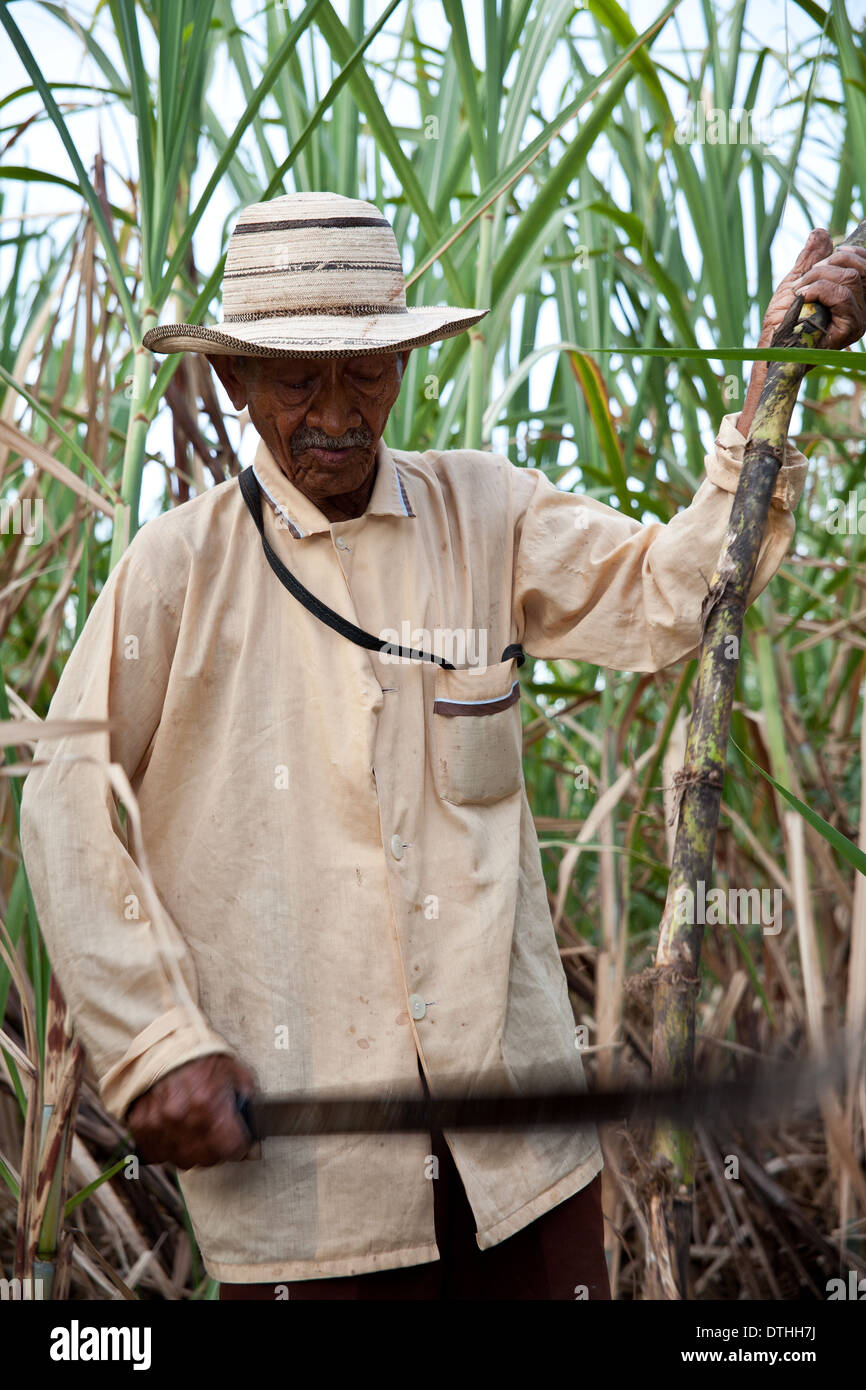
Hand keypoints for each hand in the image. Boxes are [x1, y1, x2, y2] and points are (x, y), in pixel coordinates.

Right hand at [127, 1053, 255, 1168]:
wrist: (162, 1044)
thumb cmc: (199, 1056)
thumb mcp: (234, 1072)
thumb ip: (245, 1102)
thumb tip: (252, 1126)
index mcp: (209, 1106)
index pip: (233, 1149)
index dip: (239, 1145)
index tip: (238, 1141)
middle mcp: (183, 1120)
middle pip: (208, 1159)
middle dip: (217, 1149)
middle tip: (215, 1132)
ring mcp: (160, 1126)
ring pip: (183, 1160)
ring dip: (191, 1150)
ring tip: (193, 1128)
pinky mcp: (141, 1127)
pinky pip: (157, 1153)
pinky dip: (166, 1147)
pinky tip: (172, 1130)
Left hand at [761, 227, 865, 349]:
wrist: (773, 342)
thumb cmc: (784, 317)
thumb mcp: (798, 279)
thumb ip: (811, 258)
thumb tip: (820, 232)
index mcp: (855, 296)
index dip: (853, 253)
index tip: (834, 250)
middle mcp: (862, 308)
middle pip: (858, 269)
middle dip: (827, 266)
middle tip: (803, 279)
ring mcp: (858, 319)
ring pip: (850, 279)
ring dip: (819, 278)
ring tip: (799, 291)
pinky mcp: (850, 329)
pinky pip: (842, 296)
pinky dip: (819, 289)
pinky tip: (802, 297)